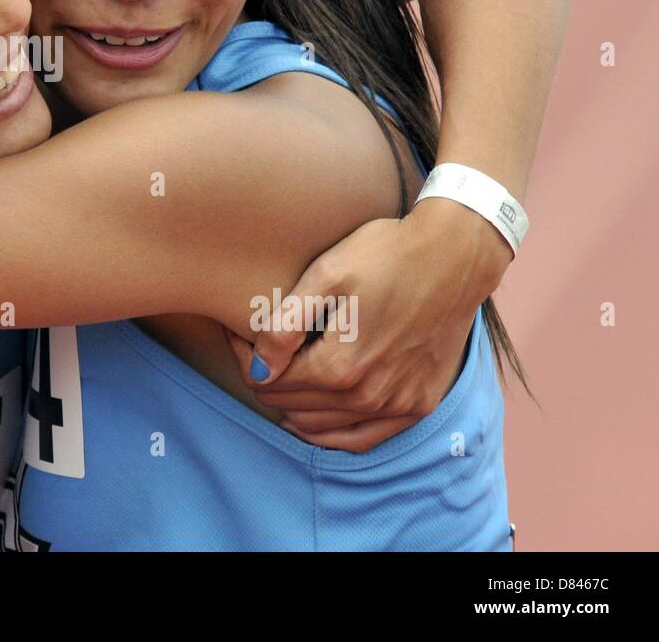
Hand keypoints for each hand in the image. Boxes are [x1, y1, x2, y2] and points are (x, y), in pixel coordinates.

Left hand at [229, 197, 511, 451]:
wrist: (454, 255)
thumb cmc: (386, 255)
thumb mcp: (326, 276)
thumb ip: (285, 326)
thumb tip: (257, 369)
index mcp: (338, 366)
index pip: (265, 381)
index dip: (244, 357)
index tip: (239, 332)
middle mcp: (367, 395)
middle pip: (289, 404)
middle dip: (265, 377)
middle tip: (255, 348)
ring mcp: (396, 405)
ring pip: (320, 426)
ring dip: (292, 403)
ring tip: (280, 373)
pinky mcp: (418, 405)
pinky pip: (363, 439)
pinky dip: (332, 433)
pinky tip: (314, 416)